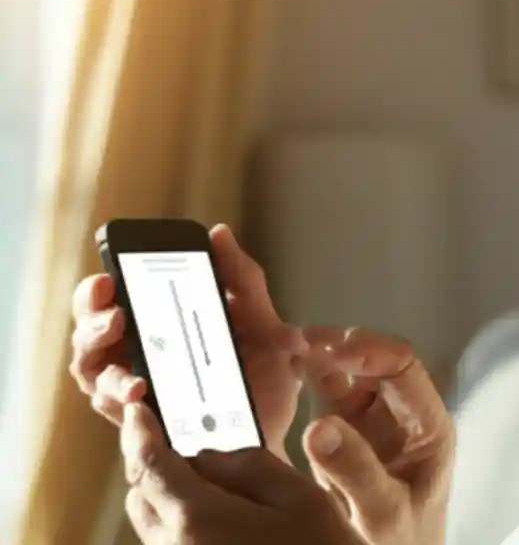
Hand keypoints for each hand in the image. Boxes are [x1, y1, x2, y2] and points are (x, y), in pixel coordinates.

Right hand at [69, 225, 308, 457]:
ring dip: (104, 362)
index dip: (98, 287)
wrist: (273, 442)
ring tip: (132, 363)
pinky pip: (112, 407)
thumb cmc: (264, 383)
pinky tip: (140, 391)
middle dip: (91, 317)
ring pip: (90, 368)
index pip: (113, 296)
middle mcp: (137, 352)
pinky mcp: (137, 422)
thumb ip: (245, 283)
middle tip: (114, 314)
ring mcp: (133, 386)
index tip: (108, 276)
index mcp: (161, 324)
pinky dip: (121, 396)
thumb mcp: (265, 328)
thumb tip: (219, 233)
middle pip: (89, 328)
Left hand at [121, 403, 356, 544]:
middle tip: (190, 445)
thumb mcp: (302, 497)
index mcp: (197, 519)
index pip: (148, 464)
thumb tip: (206, 454)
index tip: (137, 408)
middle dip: (157, 466)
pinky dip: (188, 528)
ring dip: (173, 500)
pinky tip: (231, 525)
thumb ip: (247, 464)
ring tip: (221, 489)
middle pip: (142, 496)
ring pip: (155, 527)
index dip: (138, 431)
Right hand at [300, 327, 454, 544]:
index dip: (370, 350)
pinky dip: (306, 371)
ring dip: (321, 352)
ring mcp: (372, 416)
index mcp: (427, 424)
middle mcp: (402, 411)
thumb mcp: (382, 510)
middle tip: (300, 338)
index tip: (332, 349)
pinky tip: (286, 361)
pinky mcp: (345, 426)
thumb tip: (319, 426)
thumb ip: (355, 470)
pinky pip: (327, 387)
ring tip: (287, 342)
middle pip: (375, 359)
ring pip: (349, 368)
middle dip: (340, 343)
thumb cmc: (400, 540)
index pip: (404, 367)